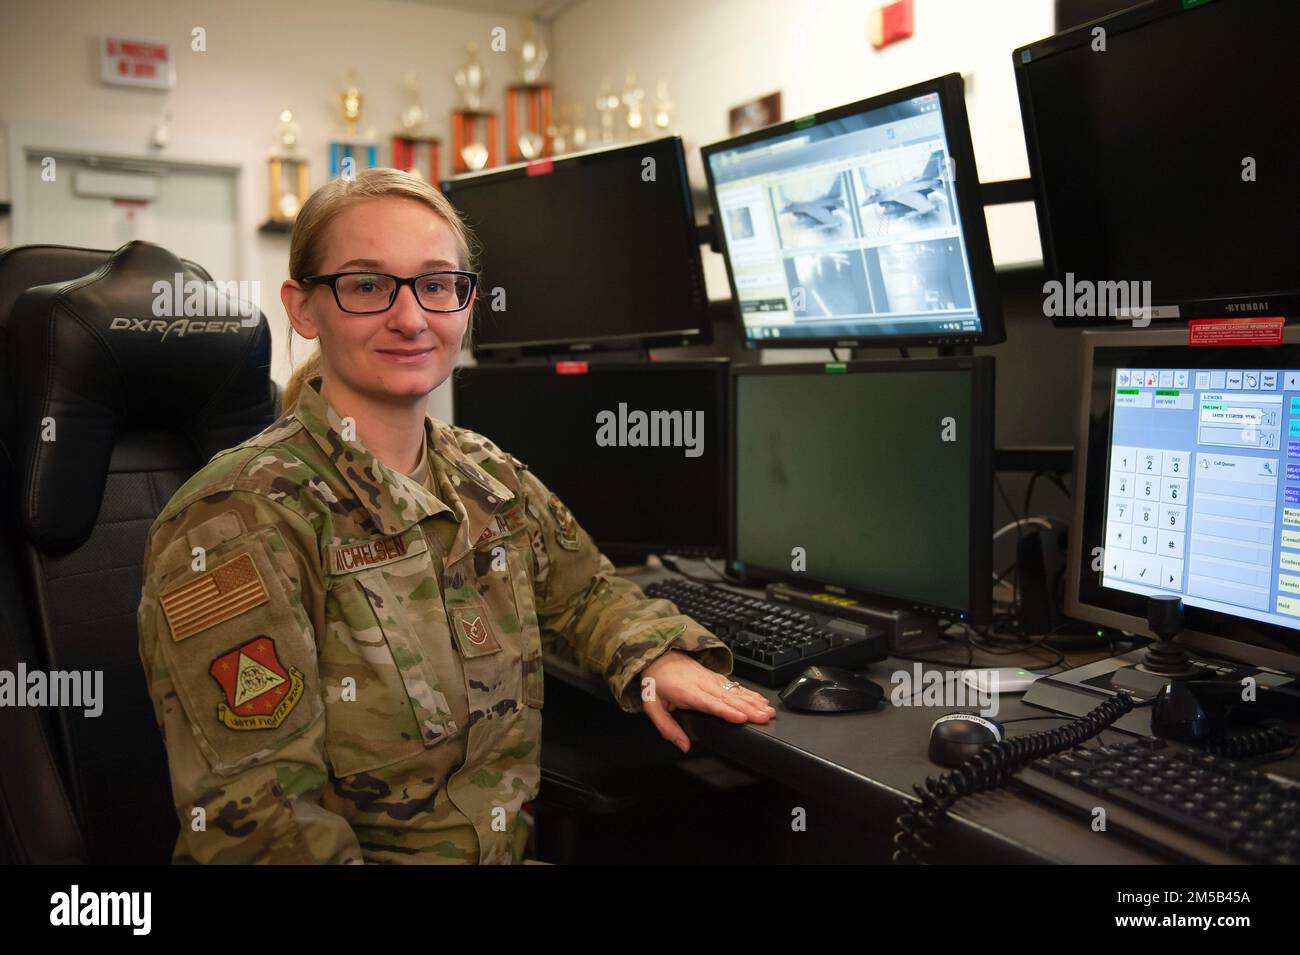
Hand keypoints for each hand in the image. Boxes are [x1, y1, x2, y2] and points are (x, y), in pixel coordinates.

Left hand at [638, 650, 775, 752]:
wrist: (658, 655)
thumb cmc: (656, 682)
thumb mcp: (652, 706)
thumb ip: (667, 727)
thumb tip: (684, 745)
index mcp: (685, 692)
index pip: (709, 703)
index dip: (726, 710)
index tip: (741, 717)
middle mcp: (701, 684)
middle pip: (728, 698)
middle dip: (748, 708)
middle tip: (764, 718)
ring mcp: (710, 679)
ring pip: (735, 691)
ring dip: (753, 701)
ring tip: (768, 711)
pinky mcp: (715, 677)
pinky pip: (735, 686)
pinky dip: (750, 693)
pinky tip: (761, 700)